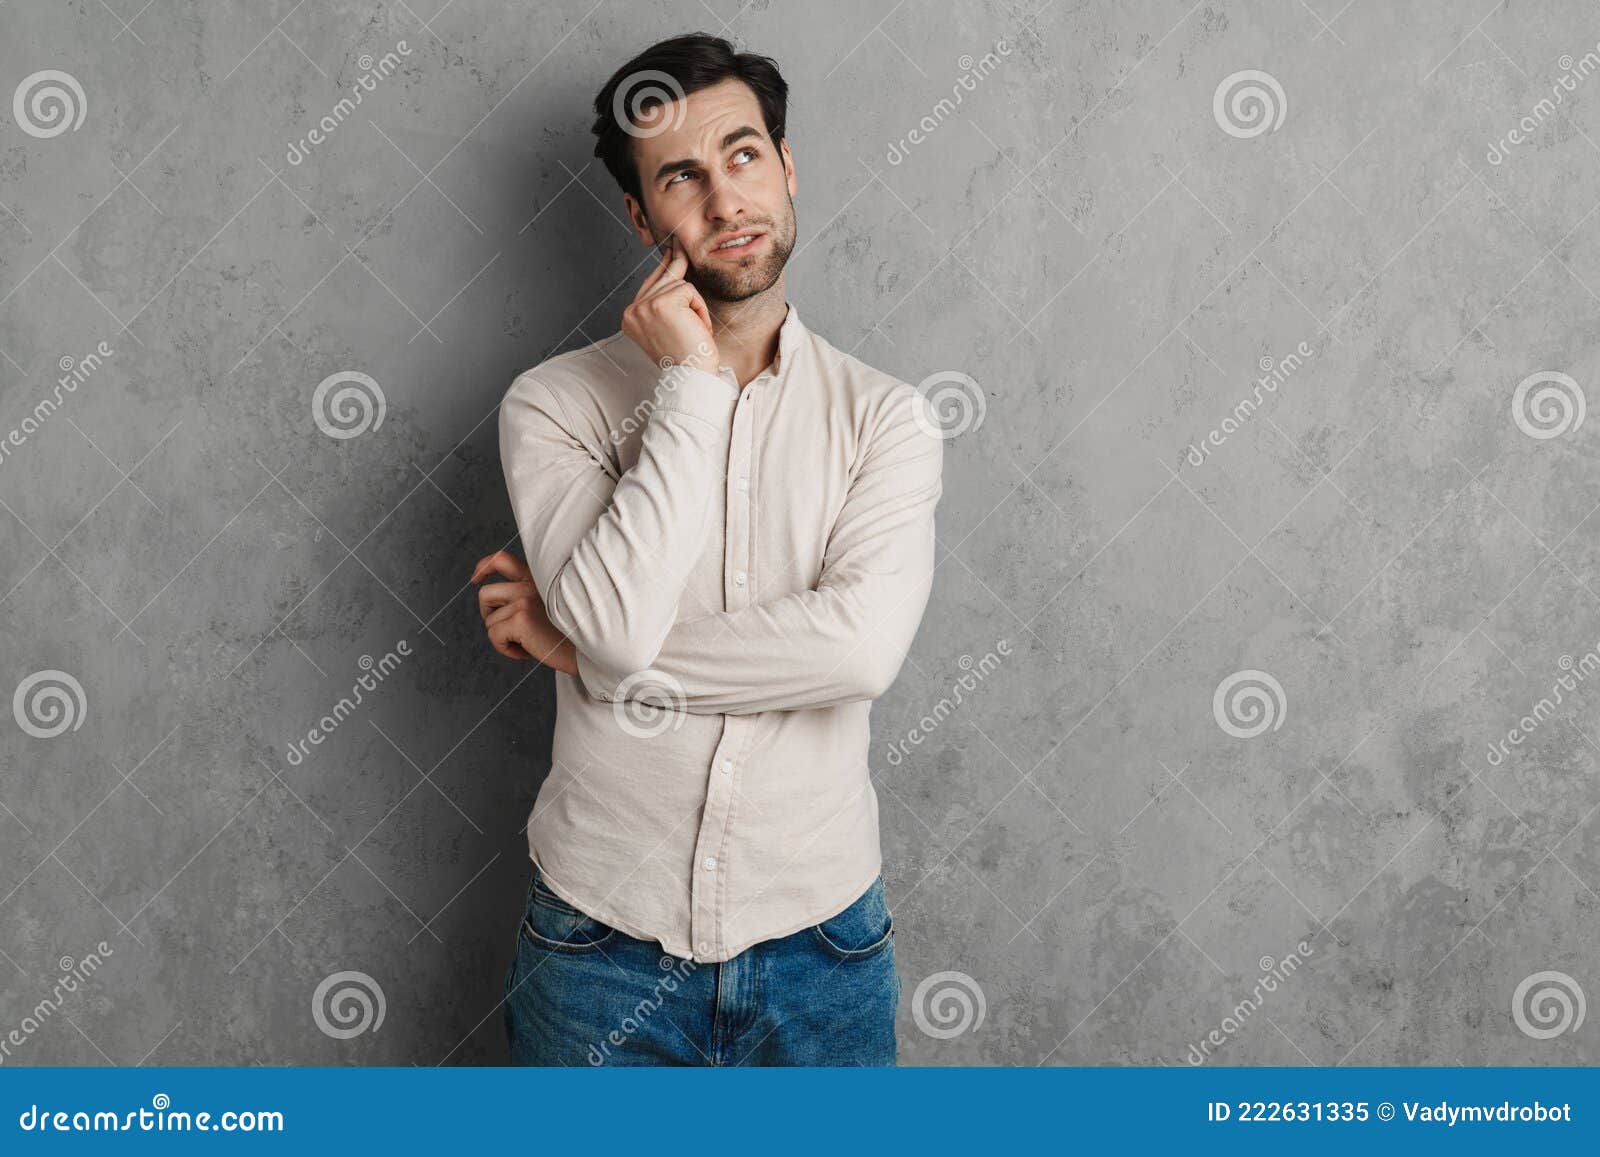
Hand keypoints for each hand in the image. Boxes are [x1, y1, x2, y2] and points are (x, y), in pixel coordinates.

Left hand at [470, 550, 578, 675]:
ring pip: (490, 621)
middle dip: (489, 614)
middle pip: (486, 594)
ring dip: (503, 637)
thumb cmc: (574, 633)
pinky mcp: (521, 619)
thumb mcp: (553, 606)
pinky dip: (506, 649)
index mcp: (537, 577)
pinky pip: (494, 636)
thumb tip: (497, 610)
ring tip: (528, 643)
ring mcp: (524, 599)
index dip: (483, 567)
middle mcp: (529, 584)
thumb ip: (528, 598)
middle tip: (509, 630)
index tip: (475, 579)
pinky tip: (528, 651)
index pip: (501, 559)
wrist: (593, 647)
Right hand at [621, 236, 719, 374]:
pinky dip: (700, 309)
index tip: (671, 251)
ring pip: (678, 284)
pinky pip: (689, 291)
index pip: (648, 285)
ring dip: (695, 306)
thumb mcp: (668, 327)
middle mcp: (632, 311)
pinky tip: (699, 328)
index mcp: (630, 318)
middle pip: (660, 277)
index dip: (662, 269)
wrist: (691, 377)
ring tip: (697, 330)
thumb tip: (673, 266)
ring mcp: (645, 306)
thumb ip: (664, 301)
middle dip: (674, 261)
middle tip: (679, 242)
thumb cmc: (686, 357)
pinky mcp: (662, 303)